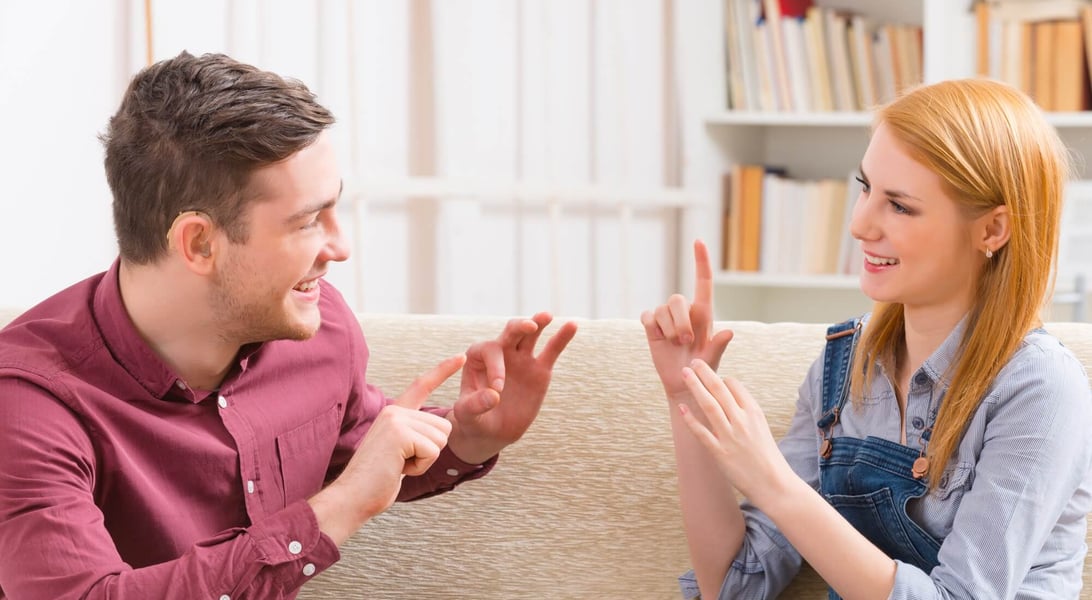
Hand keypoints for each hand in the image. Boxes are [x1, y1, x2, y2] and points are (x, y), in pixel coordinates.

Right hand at [310, 354, 464, 543]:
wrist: (353, 496)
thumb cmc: (377, 480)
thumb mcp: (399, 450)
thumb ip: (414, 435)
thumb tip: (439, 428)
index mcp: (394, 412)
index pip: (422, 385)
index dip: (443, 370)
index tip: (461, 356)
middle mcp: (394, 410)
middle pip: (443, 427)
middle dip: (430, 452)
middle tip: (401, 462)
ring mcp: (396, 420)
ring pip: (440, 440)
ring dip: (424, 460)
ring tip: (398, 465)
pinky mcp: (399, 434)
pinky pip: (432, 451)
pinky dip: (420, 467)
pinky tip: (398, 469)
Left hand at [447, 312, 577, 463]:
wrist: (493, 432)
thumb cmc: (474, 420)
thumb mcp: (467, 415)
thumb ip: (475, 405)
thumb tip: (494, 395)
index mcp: (478, 357)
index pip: (490, 350)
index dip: (496, 366)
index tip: (498, 390)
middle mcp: (500, 351)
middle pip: (510, 331)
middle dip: (519, 327)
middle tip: (530, 326)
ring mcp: (521, 358)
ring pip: (531, 334)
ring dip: (539, 323)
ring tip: (547, 316)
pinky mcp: (540, 369)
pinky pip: (552, 350)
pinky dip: (562, 338)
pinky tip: (572, 325)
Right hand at [641, 240, 733, 401]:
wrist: (683, 381)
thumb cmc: (702, 369)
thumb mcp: (712, 359)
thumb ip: (719, 345)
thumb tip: (729, 332)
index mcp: (703, 314)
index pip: (703, 282)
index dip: (701, 261)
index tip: (699, 241)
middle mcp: (685, 312)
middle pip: (677, 300)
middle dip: (680, 321)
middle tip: (685, 341)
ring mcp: (667, 318)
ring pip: (662, 310)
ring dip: (668, 329)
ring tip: (675, 345)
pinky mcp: (652, 326)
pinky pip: (648, 317)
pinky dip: (653, 327)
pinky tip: (659, 338)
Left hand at [678, 359, 793, 506]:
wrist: (774, 485)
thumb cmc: (767, 457)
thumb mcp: (762, 428)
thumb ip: (746, 413)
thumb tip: (729, 398)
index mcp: (755, 413)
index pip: (735, 386)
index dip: (721, 379)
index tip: (710, 375)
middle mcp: (742, 421)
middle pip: (719, 390)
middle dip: (705, 373)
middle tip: (694, 361)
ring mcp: (730, 436)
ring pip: (709, 405)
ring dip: (695, 387)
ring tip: (685, 374)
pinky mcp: (719, 453)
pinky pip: (701, 432)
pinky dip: (690, 419)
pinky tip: (681, 407)